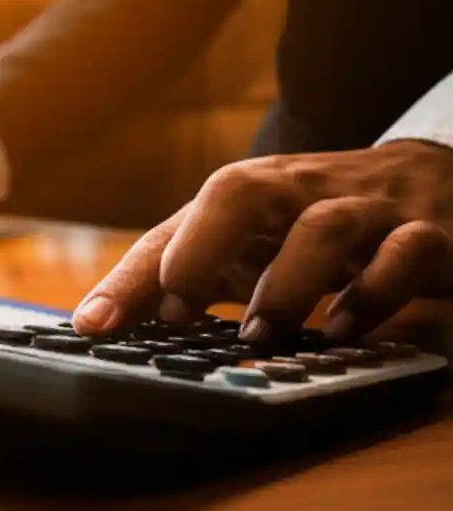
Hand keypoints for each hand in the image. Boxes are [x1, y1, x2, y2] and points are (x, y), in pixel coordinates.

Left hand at [72, 140, 452, 341]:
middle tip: (178, 309)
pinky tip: (346, 331)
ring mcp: (364, 209)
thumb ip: (176, 279)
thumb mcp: (246, 244)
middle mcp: (298, 190)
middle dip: (199, 248)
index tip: (93, 326)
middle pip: (238, 190)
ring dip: (285, 286)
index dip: (129, 279)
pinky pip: (405, 255)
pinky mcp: (427, 234)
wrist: (435, 177)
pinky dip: (375, 295)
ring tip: (261, 334)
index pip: (173, 229)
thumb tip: (97, 325)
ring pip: (322, 227)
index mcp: (247, 195)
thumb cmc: (313, 221)